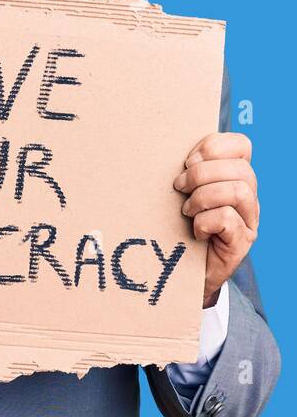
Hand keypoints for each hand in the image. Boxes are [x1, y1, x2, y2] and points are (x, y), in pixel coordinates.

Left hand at [174, 132, 258, 306]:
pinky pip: (228, 219)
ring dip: (203, 197)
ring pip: (239, 191)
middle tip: (178, 188)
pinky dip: (204, 221)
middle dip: (201, 174)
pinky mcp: (241, 243)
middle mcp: (247, 197)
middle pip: (240, 169)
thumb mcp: (179, 192)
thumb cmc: (175, 225)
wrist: (178, 271)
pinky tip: (195, 230)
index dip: (214, 145)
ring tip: (186, 210)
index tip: (187, 160)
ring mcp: (248, 221)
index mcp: (234, 177)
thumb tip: (167, 147)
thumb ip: (184, 169)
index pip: (241, 145)